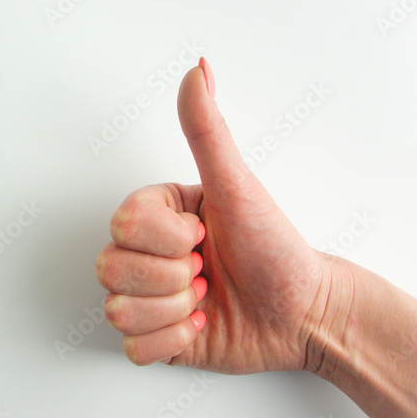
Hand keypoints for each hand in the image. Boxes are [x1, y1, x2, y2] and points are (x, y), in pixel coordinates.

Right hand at [95, 58, 339, 372]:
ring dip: (173, 310)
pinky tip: (200, 326)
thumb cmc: (277, 249)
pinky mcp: (156, 338)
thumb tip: (197, 70)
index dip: (168, 238)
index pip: (122, 225)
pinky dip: (171, 342)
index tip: (205, 235)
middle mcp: (147, 252)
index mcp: (158, 214)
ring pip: (118, 309)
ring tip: (206, 299)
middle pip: (111, 267)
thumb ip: (207, 130)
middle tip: (207, 270)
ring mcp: (148, 296)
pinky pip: (131, 347)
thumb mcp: (237, 186)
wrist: (304, 314)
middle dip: (171, 276)